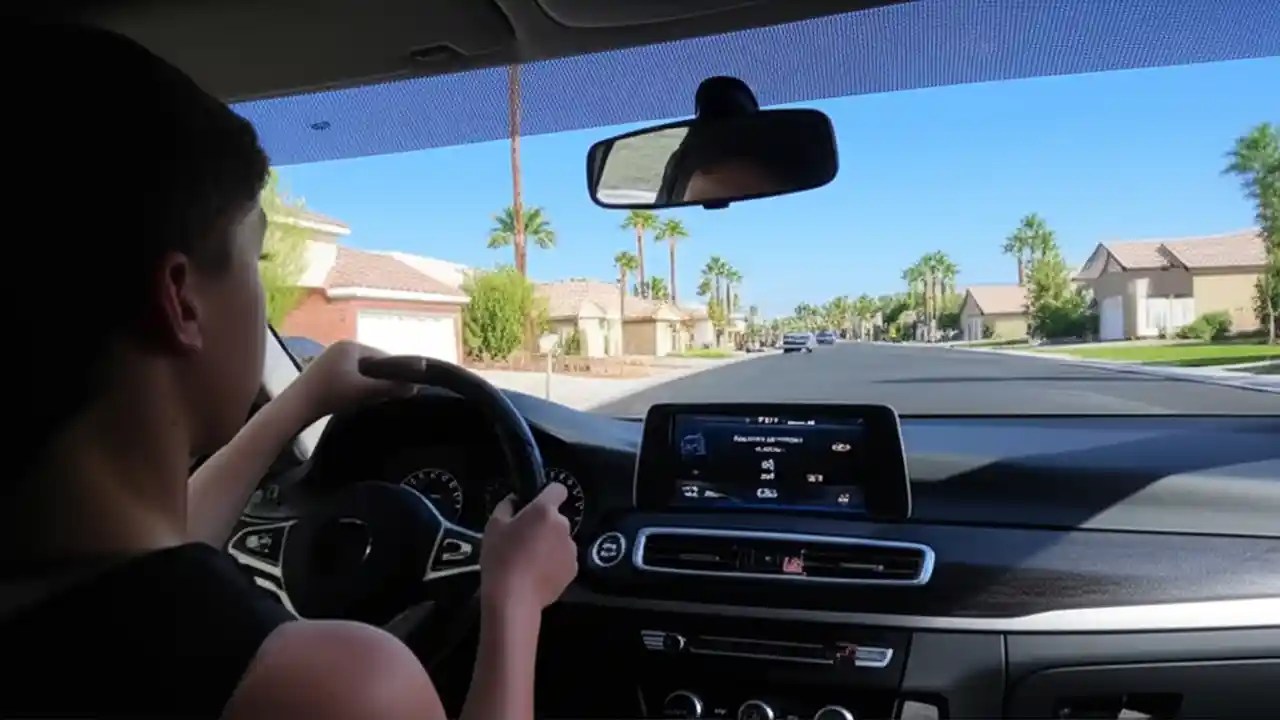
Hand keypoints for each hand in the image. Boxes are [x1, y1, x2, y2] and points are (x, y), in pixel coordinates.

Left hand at [284, 341, 414, 422]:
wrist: (296, 407)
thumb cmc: (331, 395)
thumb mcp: (364, 392)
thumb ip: (390, 388)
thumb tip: (415, 388)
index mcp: (351, 345)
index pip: (383, 356)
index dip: (396, 372)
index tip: (405, 387)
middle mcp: (341, 346)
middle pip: (371, 362)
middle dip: (381, 377)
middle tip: (390, 395)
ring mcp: (330, 357)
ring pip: (360, 370)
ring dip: (369, 382)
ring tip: (374, 398)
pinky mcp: (323, 369)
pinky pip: (349, 374)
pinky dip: (356, 384)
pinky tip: (356, 397)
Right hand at [480, 483, 577, 614]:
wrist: (514, 598)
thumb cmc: (500, 557)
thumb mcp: (493, 526)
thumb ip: (506, 506)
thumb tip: (515, 500)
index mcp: (544, 510)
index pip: (558, 489)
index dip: (548, 494)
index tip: (536, 506)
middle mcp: (563, 526)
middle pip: (556, 519)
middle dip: (545, 525)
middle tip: (525, 539)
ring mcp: (571, 548)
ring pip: (561, 540)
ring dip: (551, 544)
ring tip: (531, 561)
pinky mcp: (574, 569)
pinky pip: (564, 559)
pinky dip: (555, 563)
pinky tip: (539, 574)